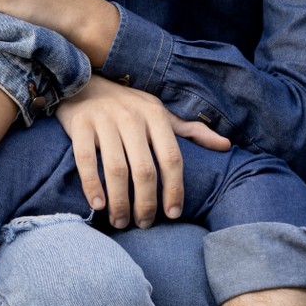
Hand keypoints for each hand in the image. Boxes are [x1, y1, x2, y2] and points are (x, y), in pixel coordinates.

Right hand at [56, 78, 230, 228]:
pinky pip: (86, 160)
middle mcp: (131, 117)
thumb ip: (189, 130)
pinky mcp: (79, 124)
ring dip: (120, 201)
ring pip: (116, 169)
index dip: (175, 189)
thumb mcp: (159, 111)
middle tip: (143, 224)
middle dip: (146, 203)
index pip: (172, 159)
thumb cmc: (126, 103)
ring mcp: (104, 120)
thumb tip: (225, 145)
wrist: (83, 82)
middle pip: (144, 170)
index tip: (173, 214)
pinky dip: (91, 185)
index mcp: (155, 115)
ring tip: (121, 221)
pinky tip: (98, 205)